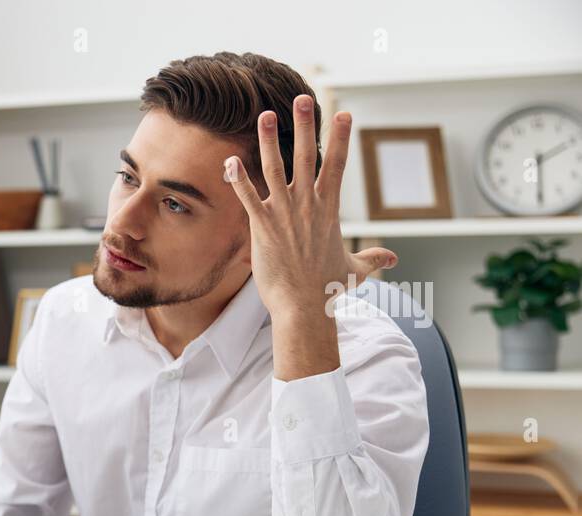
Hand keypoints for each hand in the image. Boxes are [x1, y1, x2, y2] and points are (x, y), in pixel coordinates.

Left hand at [223, 96, 396, 378]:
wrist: (305, 310)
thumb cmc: (329, 291)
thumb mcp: (355, 270)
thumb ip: (373, 258)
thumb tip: (394, 259)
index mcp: (330, 211)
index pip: (338, 166)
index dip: (341, 139)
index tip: (343, 114)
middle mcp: (308, 207)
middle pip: (307, 157)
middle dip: (305, 126)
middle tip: (304, 97)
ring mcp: (285, 215)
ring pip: (275, 169)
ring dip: (268, 141)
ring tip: (264, 114)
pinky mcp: (263, 228)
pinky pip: (248, 198)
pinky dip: (238, 179)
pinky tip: (230, 160)